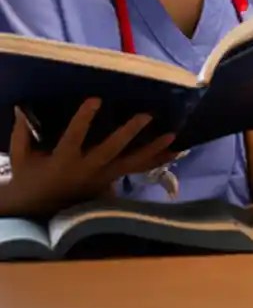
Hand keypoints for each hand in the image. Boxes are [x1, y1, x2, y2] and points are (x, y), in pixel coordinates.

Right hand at [3, 99, 175, 216]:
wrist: (38, 208)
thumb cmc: (29, 176)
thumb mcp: (20, 157)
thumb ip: (22, 133)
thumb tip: (22, 108)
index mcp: (64, 161)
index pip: (74, 137)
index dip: (84, 119)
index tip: (95, 100)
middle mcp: (87, 170)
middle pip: (111, 151)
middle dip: (128, 133)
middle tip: (146, 115)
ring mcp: (103, 177)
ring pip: (132, 163)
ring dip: (153, 150)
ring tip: (172, 136)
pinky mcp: (113, 180)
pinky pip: (138, 170)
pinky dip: (158, 160)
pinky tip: (177, 151)